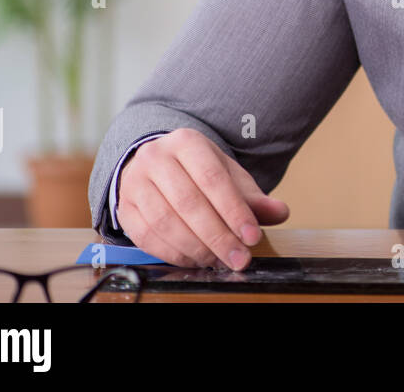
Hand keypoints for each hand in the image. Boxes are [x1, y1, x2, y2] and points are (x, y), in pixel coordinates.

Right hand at [115, 127, 288, 270]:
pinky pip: (147, 237)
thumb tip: (279, 212)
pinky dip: (173, 254)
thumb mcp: (229, 176)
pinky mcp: (124, 208)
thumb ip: (254, 197)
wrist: (157, 167)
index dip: (234, 211)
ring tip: (218, 260)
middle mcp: (157, 158)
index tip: (252, 237)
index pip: (213, 179)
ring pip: (165, 221)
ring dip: (195, 248)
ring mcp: (135, 182)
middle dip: (217, 236)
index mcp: (187, 142)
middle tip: (238, 258)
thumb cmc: (198, 173)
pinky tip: (195, 260)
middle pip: (189, 202)